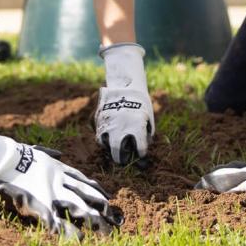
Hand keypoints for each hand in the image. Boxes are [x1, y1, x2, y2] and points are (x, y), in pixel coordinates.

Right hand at [0, 115, 121, 236]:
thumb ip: (47, 154)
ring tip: (104, 232)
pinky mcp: (38, 203)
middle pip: (85, 195)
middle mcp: (58, 179)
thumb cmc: (10, 154)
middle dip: (100, 208)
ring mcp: (50, 191)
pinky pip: (55, 220)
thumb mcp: (33, 151)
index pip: (82, 180)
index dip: (96, 190)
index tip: (108, 198)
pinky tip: (77, 240)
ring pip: (77, 207)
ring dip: (90, 220)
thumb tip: (58, 153)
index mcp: (56, 168)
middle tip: (115, 220)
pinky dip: (66, 231)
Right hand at [95, 43, 154, 164]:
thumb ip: (145, 135)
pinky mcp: (99, 118)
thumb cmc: (140, 104)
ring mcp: (108, 122)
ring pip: (104, 143)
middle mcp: (120, 126)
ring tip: (114, 149)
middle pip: (118, 151)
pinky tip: (108, 138)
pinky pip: (98, 133)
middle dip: (121, 159)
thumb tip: (142, 150)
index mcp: (137, 126)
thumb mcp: (147, 118)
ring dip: (109, 149)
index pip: (140, 148)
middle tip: (122, 161)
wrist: (126, 85)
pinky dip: (102, 138)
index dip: (141, 153)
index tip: (141, 154)